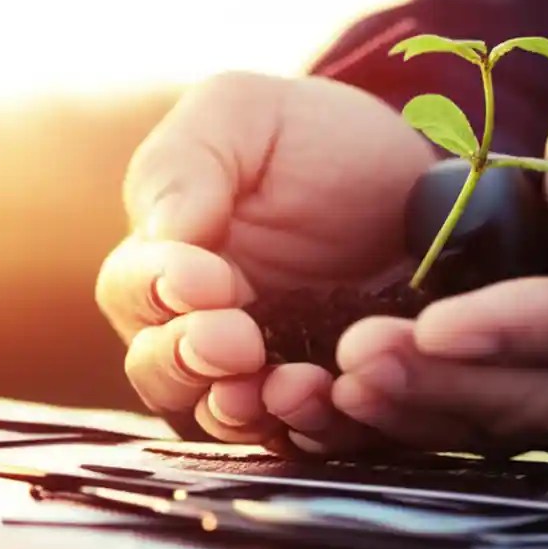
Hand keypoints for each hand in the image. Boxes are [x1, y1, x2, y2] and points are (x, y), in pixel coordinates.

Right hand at [95, 72, 433, 446]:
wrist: (415, 178)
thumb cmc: (313, 138)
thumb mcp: (246, 114)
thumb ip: (189, 161)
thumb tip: (164, 232)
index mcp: (164, 259)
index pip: (132, 289)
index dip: (157, 290)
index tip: (203, 277)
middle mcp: (195, 328)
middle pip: (159, 371)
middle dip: (189, 360)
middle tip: (234, 340)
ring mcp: (257, 373)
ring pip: (221, 416)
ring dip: (242, 407)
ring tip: (282, 384)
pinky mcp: (321, 402)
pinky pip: (301, 434)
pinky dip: (307, 427)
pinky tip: (331, 396)